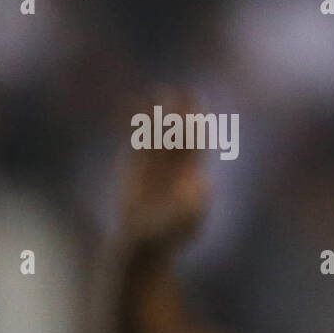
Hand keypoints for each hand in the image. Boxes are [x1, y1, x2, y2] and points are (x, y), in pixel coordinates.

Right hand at [119, 85, 209, 249]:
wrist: (143, 241)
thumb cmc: (167, 235)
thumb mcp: (182, 223)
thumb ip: (191, 206)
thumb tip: (199, 186)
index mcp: (192, 175)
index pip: (196, 147)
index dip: (196, 131)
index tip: (196, 117)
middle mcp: (176, 165)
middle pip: (182, 134)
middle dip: (185, 114)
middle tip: (187, 92)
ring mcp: (157, 163)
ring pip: (160, 133)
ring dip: (161, 114)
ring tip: (163, 92)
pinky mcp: (136, 164)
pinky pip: (138, 138)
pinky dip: (137, 123)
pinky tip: (134, 104)